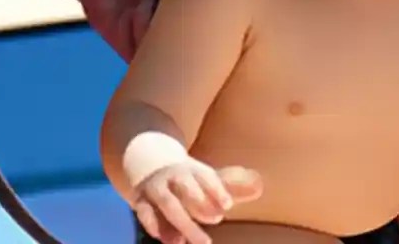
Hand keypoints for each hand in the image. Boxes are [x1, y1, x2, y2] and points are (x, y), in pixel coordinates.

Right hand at [133, 160, 262, 243]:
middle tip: (215, 224)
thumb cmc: (187, 178)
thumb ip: (230, 185)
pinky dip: (152, 225)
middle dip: (199, 208)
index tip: (228, 205)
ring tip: (186, 242)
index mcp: (192, 168)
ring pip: (166, 203)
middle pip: (186, 190)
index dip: (217, 189)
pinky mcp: (140, 200)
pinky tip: (164, 238)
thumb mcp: (206, 176)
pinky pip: (144, 212)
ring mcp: (155, 187)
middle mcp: (173, 175)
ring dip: (178, 223)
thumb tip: (258, 188)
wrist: (150, 163)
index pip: (206, 176)